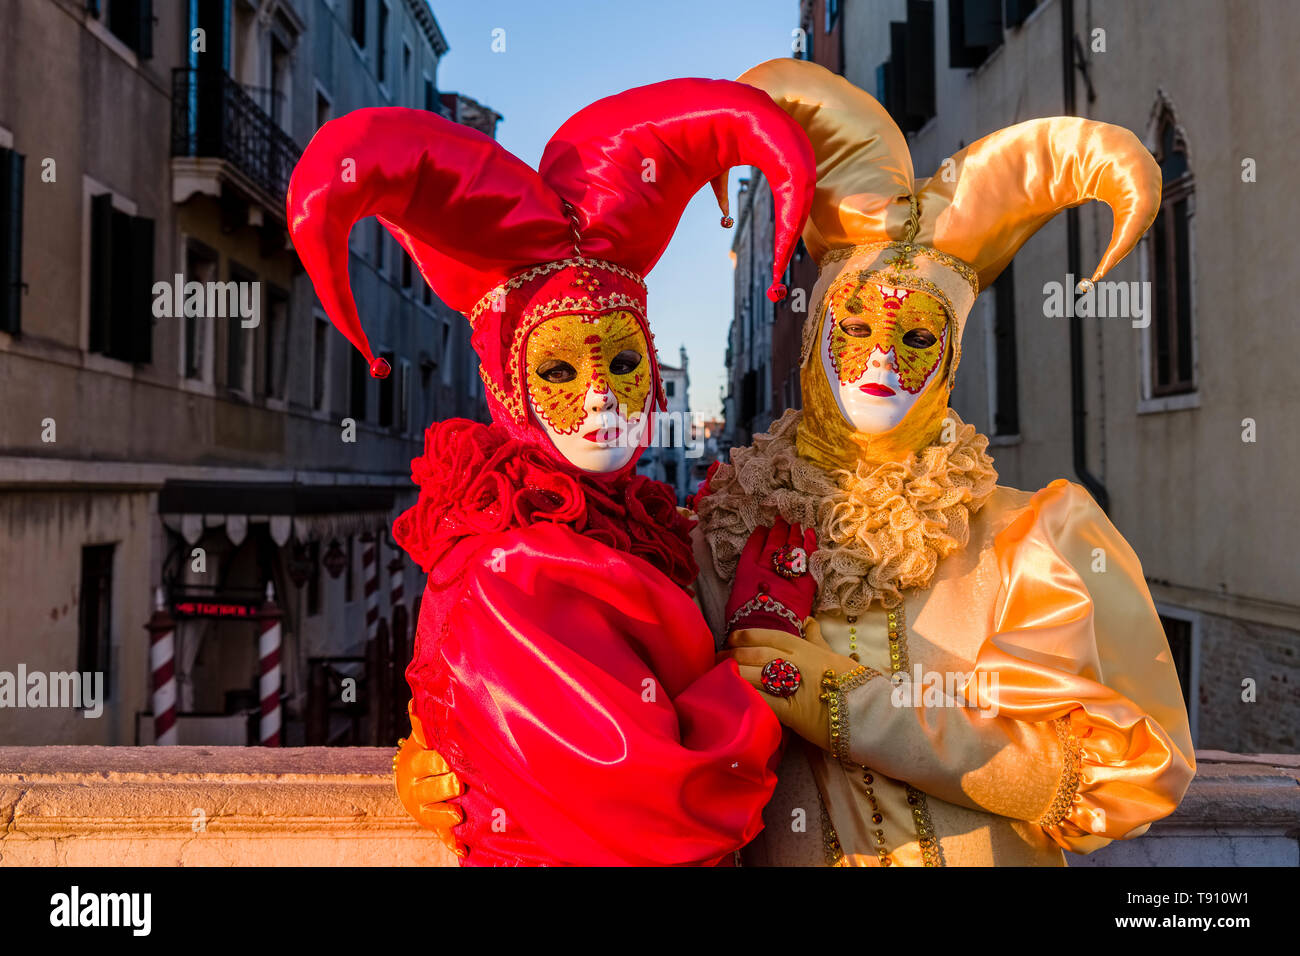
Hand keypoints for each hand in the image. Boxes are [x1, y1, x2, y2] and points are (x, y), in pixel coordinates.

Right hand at [393, 700, 466, 857]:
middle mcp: (414, 782)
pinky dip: (450, 841)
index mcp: (416, 756)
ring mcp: (421, 805)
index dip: (433, 754)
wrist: (412, 783)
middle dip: (444, 782)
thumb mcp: (426, 738)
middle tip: (457, 780)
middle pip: (428, 783)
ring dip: (444, 812)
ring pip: (431, 810)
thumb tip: (415, 698)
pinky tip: (461, 846)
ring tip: (456, 813)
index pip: (423, 752)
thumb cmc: (430, 754)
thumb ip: (425, 722)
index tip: (444, 754)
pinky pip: (440, 834)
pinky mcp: (431, 823)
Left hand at [719, 619, 860, 747]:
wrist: (872, 715)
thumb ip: (817, 639)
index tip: (731, 637)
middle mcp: (798, 663)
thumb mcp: (836, 655)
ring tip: (720, 677)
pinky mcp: (792, 713)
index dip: (746, 635)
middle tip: (718, 659)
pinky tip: (733, 696)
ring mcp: (794, 687)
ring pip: (755, 675)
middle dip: (733, 655)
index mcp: (807, 648)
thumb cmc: (855, 684)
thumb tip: (808, 620)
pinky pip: (763, 701)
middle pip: (756, 654)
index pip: (769, 636)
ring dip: (734, 675)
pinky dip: (746, 697)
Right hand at [724, 518, 817, 636]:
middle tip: (782, 520)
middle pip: (773, 542)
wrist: (763, 635)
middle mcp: (765, 567)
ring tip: (795, 525)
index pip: (753, 545)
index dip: (759, 535)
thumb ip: (744, 586)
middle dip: (778, 530)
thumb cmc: (744, 623)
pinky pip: (807, 559)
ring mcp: (785, 573)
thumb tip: (750, 583)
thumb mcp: (735, 600)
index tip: (763, 529)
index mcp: (746, 571)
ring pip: (790, 547)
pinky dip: (809, 545)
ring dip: (793, 534)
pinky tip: (810, 534)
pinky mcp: (803, 583)